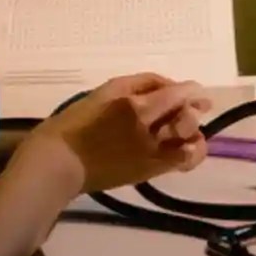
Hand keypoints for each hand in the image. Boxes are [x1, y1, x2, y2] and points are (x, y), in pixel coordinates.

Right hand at [22, 73, 212, 194]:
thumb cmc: (77, 122)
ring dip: (193, 132)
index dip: (194, 90)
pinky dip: (189, 152)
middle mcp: (150, 131)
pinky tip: (182, 146)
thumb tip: (170, 86)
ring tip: (185, 129)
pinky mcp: (150, 172)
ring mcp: (153, 155)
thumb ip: (142, 83)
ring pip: (192, 142)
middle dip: (192, 109)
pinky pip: (183, 163)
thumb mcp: (106, 90)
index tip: (195, 90)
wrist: (60, 163)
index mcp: (137, 107)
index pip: (179, 94)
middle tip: (187, 107)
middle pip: (189, 116)